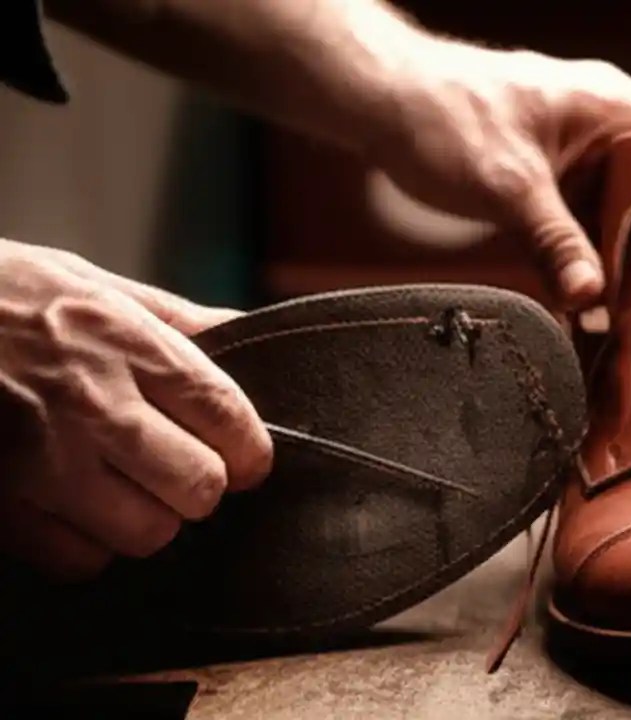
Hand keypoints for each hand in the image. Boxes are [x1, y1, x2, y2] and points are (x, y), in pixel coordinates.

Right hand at [0, 240, 273, 581]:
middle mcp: (91, 405)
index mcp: (125, 344)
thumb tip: (246, 333)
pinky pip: (79, 560)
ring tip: (124, 488)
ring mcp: (40, 461)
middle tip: (179, 469)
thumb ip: (174, 321)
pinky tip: (75, 509)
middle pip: (201, 488)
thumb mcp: (91, 285)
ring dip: (147, 518)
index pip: (231, 420)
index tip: (242, 454)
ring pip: (148, 533)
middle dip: (201, 485)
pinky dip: (87, 545)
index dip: (250, 449)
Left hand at [369, 41, 630, 309]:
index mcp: (611, 106)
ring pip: (626, 211)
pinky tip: (592, 305)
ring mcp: (578, 156)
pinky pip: (587, 223)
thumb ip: (556, 244)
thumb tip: (592, 297)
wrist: (379, 104)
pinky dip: (591, 258)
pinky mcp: (551, 182)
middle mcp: (604, 128)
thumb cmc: (443, 117)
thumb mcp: (509, 189)